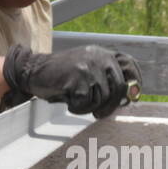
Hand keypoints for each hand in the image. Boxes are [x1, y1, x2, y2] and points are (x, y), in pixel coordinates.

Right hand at [2, 44, 141, 118]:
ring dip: (88, 107)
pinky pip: (85, 104)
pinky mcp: (77, 79)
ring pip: (101, 98)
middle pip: (119, 88)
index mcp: (103, 54)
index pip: (130, 65)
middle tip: (99, 115)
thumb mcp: (88, 70)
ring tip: (74, 99)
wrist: (32, 70)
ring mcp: (88, 67)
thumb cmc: (62, 76)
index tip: (133, 98)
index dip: (135, 83)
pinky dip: (76, 108)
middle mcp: (99, 57)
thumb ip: (107, 78)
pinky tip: (67, 99)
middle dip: (110, 106)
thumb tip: (132, 96)